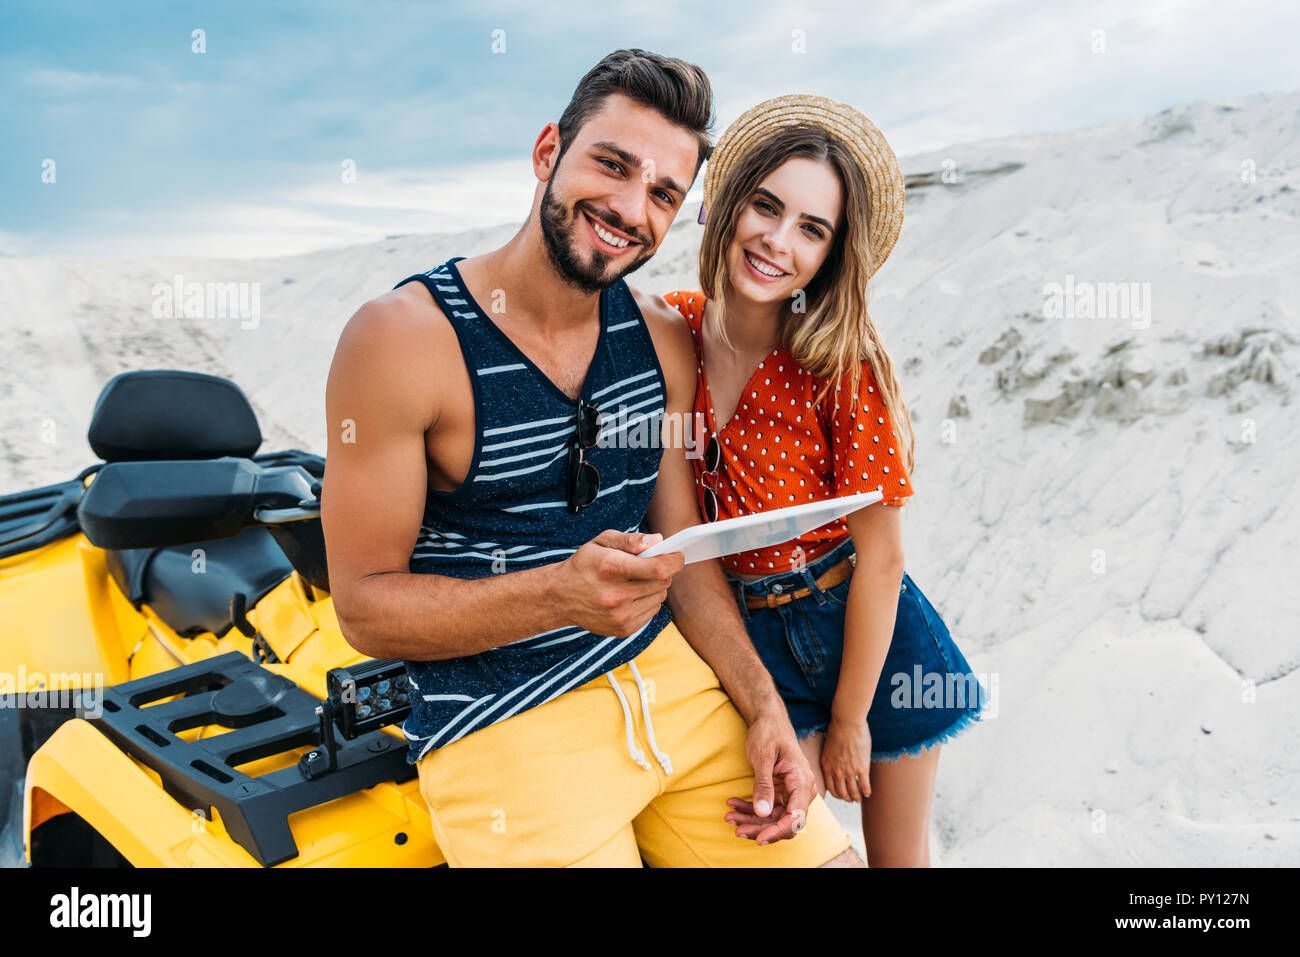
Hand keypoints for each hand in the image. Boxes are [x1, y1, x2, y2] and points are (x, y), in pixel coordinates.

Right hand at [557, 530, 683, 636]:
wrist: (560, 597)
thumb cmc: (584, 564)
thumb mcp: (602, 542)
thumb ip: (631, 540)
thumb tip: (658, 541)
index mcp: (611, 569)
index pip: (658, 568)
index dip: (674, 560)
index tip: (677, 554)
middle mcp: (616, 596)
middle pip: (663, 582)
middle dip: (662, 570)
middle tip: (649, 565)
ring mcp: (620, 616)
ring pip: (660, 597)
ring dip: (655, 587)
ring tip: (635, 581)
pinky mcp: (623, 629)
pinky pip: (652, 611)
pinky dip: (648, 601)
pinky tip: (630, 595)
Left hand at [724, 711, 815, 845]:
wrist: (769, 720)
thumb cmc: (768, 733)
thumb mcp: (762, 757)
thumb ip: (763, 785)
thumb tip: (762, 813)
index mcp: (802, 782)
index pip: (795, 818)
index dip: (777, 831)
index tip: (758, 838)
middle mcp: (802, 790)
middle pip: (785, 822)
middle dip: (760, 828)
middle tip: (735, 826)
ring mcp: (792, 793)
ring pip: (774, 818)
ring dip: (752, 820)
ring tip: (729, 817)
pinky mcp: (782, 792)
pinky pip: (768, 809)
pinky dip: (750, 809)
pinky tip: (733, 805)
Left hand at [822, 716, 872, 801]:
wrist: (847, 721)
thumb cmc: (838, 729)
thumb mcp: (828, 747)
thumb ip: (831, 759)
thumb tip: (835, 764)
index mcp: (826, 766)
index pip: (830, 788)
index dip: (837, 794)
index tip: (841, 795)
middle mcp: (836, 771)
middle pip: (841, 793)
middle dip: (847, 798)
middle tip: (852, 799)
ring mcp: (849, 771)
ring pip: (853, 792)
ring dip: (857, 797)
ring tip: (860, 797)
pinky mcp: (862, 768)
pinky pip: (864, 786)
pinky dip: (867, 792)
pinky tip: (868, 792)